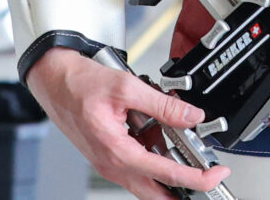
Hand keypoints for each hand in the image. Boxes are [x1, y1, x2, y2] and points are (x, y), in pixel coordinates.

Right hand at [27, 48, 227, 199]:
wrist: (53, 80)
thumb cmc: (78, 85)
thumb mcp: (127, 87)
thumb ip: (163, 104)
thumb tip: (191, 115)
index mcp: (118, 152)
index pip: (167, 175)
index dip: (197, 178)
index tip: (215, 174)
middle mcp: (113, 164)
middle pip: (156, 192)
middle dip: (184, 189)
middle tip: (208, 177)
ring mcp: (110, 162)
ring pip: (147, 180)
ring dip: (168, 169)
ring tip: (184, 144)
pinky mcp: (109, 155)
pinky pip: (137, 164)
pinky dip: (153, 154)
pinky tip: (160, 134)